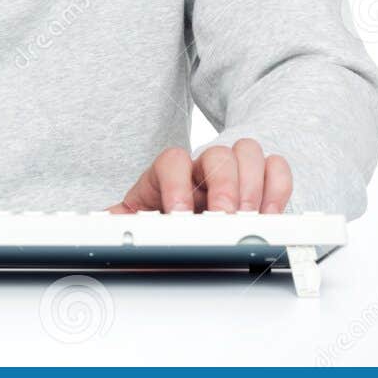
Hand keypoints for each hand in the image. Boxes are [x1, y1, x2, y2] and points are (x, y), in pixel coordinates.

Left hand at [109, 141, 291, 213]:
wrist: (182, 226)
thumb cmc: (159, 223)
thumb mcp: (134, 224)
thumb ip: (117, 223)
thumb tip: (100, 224)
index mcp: (167, 174)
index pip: (173, 161)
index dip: (177, 186)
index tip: (180, 216)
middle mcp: (202, 168)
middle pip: (217, 154)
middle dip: (223, 188)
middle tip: (224, 218)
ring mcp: (232, 172)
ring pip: (248, 152)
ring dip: (252, 186)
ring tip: (250, 218)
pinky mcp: (260, 185)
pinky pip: (276, 168)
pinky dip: (277, 188)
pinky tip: (270, 214)